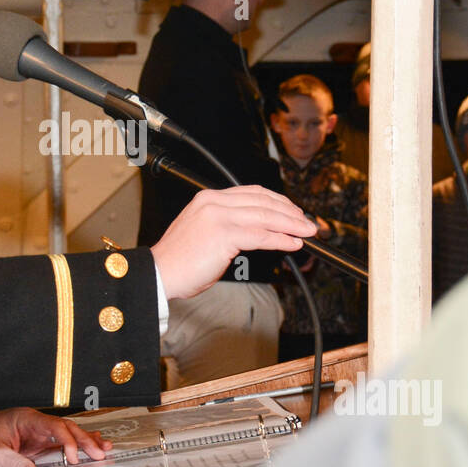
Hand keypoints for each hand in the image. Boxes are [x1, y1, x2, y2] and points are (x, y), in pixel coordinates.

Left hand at [0, 408, 111, 466]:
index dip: (68, 441)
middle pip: (65, 428)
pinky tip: (89, 448)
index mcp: (25, 419)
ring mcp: (36, 434)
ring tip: (105, 449)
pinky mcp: (35, 445)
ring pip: (66, 435)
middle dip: (85, 440)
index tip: (74, 459)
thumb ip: (15, 465)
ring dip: (85, 442)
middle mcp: (34, 423)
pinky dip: (74, 447)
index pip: (54, 427)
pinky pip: (58, 444)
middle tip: (101, 454)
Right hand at [150, 185, 314, 300]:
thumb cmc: (180, 260)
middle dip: (290, 212)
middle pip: (263, 202)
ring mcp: (219, 216)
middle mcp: (214, 202)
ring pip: (266, 216)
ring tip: (307, 233)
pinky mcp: (224, 234)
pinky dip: (281, 239)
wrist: (159, 273)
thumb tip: (257, 232)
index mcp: (209, 198)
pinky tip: (293, 244)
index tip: (293, 212)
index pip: (253, 193)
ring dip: (291, 225)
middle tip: (308, 223)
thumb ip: (228, 225)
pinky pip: (261, 235)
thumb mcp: (205, 232)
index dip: (278, 201)